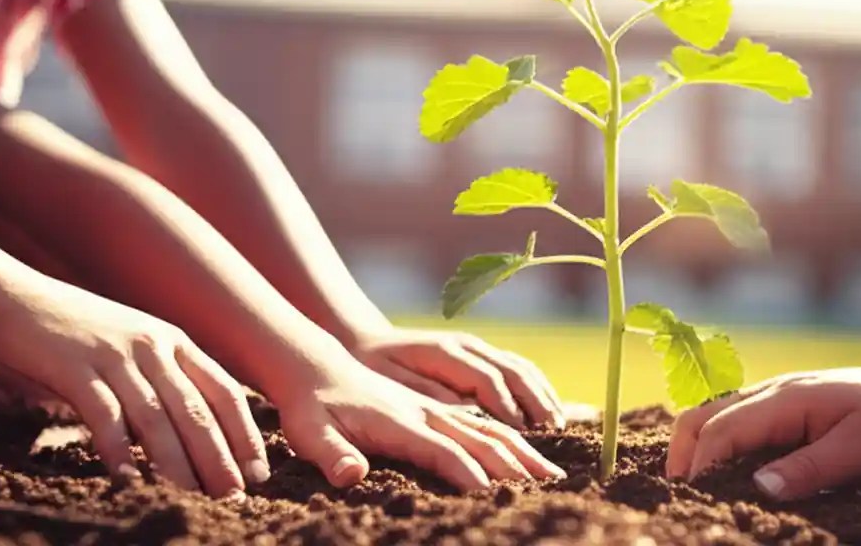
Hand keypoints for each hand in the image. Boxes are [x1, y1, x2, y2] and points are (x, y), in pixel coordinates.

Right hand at [0, 281, 269, 497]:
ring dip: (176, 462)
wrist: (16, 296)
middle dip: (218, 458)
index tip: (259, 472)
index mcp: (175, 341)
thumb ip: (165, 376)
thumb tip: (198, 427)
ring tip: (191, 498)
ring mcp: (115, 355)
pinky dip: (117, 449)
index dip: (244, 433)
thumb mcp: (136, 344)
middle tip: (233, 497)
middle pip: (195, 410)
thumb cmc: (79, 330)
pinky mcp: (75, 366)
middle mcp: (153, 345)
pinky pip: (103, 414)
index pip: (224, 392)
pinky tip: (128, 479)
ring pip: (155, 416)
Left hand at [266, 345, 565, 491]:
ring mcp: (438, 402)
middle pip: (483, 433)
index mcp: (399, 419)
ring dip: (525, 444)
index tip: (495, 496)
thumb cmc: (311, 404)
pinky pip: (490, 413)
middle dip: (517, 460)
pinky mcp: (440, 402)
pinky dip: (519, 425)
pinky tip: (535, 438)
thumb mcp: (308, 430)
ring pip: (492, 423)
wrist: (317, 364)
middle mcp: (428, 409)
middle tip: (550, 487)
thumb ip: (330, 453)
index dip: (469, 473)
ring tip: (552, 470)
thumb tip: (351, 475)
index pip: (443, 449)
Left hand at [350, 327, 564, 428]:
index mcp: (441, 352)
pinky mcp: (480, 356)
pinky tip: (549, 412)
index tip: (523, 437)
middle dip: (535, 403)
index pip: (484, 379)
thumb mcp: (374, 386)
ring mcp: (475, 348)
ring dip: (542, 396)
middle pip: (511, 371)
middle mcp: (464, 346)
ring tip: (559, 428)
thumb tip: (435, 424)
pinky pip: (518, 368)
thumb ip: (406, 402)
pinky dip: (538, 388)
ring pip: (520, 368)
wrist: (360, 341)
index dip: (506, 408)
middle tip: (552, 436)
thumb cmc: (367, 371)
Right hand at [667, 359, 860, 498]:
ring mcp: (784, 397)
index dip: (699, 465)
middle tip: (678, 493)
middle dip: (683, 451)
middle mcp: (777, 392)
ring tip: (696, 487)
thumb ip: (808, 468)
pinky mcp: (795, 409)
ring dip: (701, 447)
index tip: (691, 500)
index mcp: (787, 398)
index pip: (721, 429)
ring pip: (720, 415)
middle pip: (705, 413)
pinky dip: (724, 445)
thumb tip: (758, 488)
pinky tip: (731, 473)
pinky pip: (744, 423)